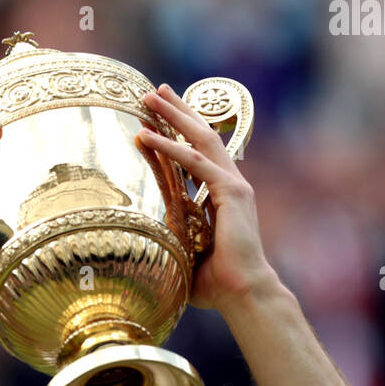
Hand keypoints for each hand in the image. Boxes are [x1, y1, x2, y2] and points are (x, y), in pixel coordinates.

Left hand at [136, 84, 278, 314]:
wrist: (242, 293)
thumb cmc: (216, 284)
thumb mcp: (185, 252)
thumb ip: (171, 239)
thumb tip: (141, 242)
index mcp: (223, 196)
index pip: (199, 154)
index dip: (179, 132)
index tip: (158, 116)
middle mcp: (231, 184)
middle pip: (203, 135)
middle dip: (179, 110)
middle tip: (155, 91)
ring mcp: (233, 185)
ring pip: (200, 139)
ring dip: (174, 116)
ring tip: (149, 98)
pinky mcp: (231, 192)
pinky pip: (195, 163)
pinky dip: (170, 147)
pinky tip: (148, 136)